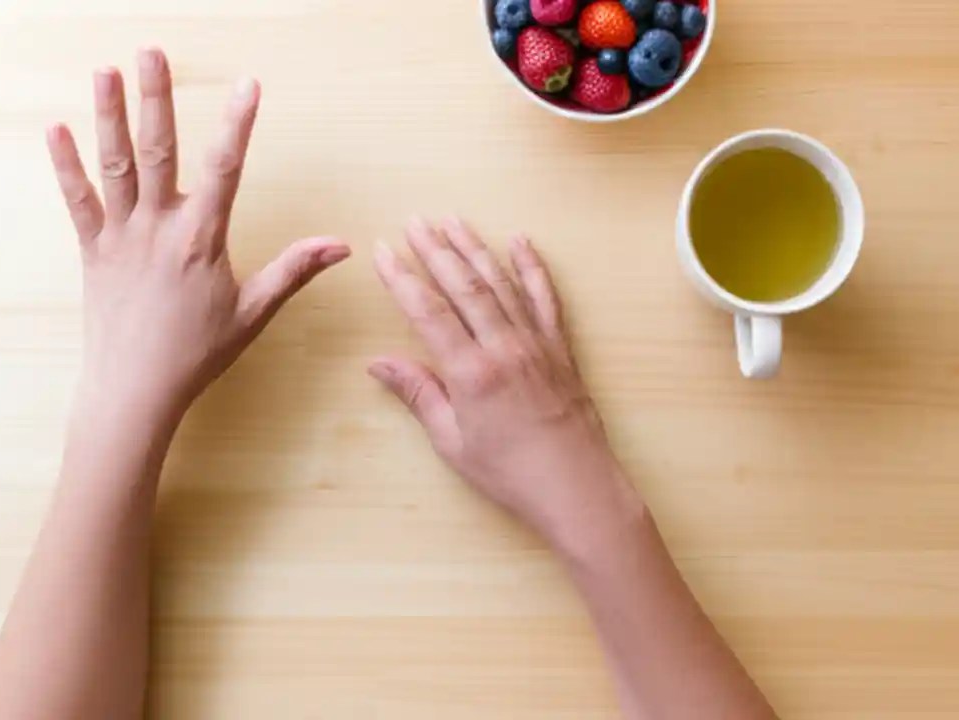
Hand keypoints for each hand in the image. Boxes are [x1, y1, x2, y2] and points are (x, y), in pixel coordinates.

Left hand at [45, 49, 349, 420]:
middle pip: (158, 151)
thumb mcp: (253, 313)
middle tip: (151, 52)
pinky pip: (77, 201)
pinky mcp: (93, 251)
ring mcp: (121, 237)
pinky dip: (65, 165)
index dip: (237, 125)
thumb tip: (340, 246)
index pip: (225, 170)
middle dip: (155, 98)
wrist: (134, 392)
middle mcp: (158, 229)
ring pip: (114, 166)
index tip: (247, 86)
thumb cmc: (196, 354)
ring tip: (105, 71)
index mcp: (201, 241)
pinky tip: (55, 128)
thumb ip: (293, 271)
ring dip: (108, 116)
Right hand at [371, 218, 641, 548]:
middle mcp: (504, 347)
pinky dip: (532, 267)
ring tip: (452, 220)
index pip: (428, 312)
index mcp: (471, 373)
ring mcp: (536, 343)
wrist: (578, 488)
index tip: (384, 251)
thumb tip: (380, 362)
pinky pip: (545, 297)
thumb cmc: (511, 474)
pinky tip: (520, 242)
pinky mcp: (560, 348)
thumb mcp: (453, 443)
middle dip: (435, 249)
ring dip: (474, 248)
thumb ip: (420, 395)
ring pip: (501, 283)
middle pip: (463, 286)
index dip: (402, 278)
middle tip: (414, 220)